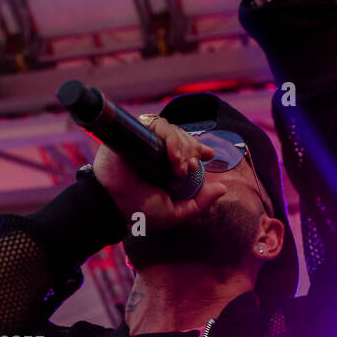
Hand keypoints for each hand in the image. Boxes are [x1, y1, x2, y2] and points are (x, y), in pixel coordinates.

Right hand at [92, 120, 225, 229]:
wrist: (113, 205)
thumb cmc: (139, 210)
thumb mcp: (175, 212)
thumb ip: (199, 203)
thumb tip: (224, 188)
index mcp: (167, 165)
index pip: (189, 147)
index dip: (200, 148)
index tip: (208, 155)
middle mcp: (158, 150)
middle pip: (184, 137)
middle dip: (192, 150)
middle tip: (187, 168)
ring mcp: (146, 140)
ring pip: (173, 130)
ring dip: (181, 146)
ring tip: (177, 166)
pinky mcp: (135, 132)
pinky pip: (158, 125)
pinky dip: (169, 136)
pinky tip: (170, 154)